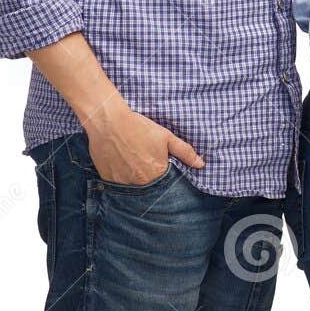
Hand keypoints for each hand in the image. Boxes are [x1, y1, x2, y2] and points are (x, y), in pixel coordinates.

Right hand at [84, 103, 203, 185]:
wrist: (109, 123)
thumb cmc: (139, 128)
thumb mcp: (166, 137)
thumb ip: (185, 152)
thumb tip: (201, 165)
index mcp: (157, 173)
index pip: (167, 184)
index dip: (165, 175)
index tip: (160, 165)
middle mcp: (140, 182)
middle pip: (150, 187)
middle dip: (151, 177)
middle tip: (144, 161)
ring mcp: (123, 183)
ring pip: (134, 186)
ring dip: (136, 178)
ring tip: (133, 161)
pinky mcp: (108, 181)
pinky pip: (119, 185)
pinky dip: (123, 178)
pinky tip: (122, 164)